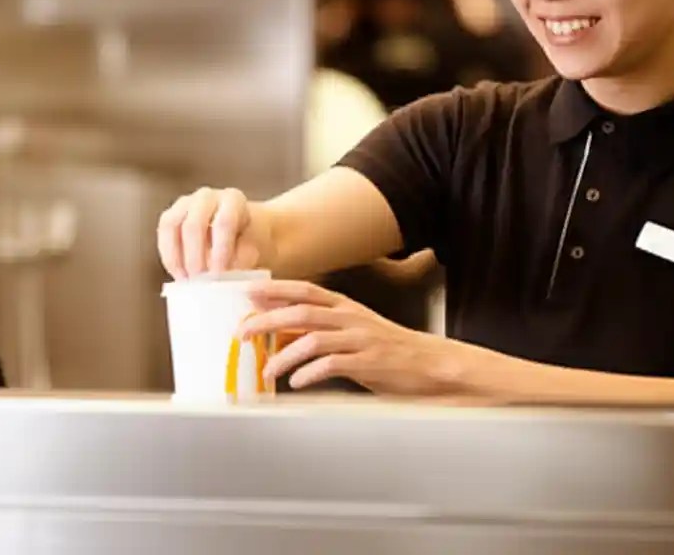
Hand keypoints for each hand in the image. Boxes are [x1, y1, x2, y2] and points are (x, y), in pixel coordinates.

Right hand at [156, 187, 275, 279]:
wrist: (236, 231)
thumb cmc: (246, 240)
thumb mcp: (252, 247)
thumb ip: (242, 258)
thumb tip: (227, 273)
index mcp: (232, 199)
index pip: (224, 222)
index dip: (220, 250)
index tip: (219, 275)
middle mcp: (207, 196)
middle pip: (193, 224)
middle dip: (195, 257)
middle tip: (200, 281)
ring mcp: (185, 203)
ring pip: (172, 225)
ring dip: (177, 258)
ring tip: (187, 281)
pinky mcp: (170, 215)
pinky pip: (163, 234)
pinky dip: (169, 257)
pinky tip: (179, 276)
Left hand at [237, 280, 468, 395]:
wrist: (430, 364)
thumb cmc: (388, 351)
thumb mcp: (352, 332)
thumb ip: (321, 329)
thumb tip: (282, 331)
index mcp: (346, 307)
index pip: (305, 290)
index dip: (275, 290)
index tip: (248, 293)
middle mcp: (351, 317)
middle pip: (301, 312)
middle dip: (267, 320)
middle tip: (243, 332)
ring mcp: (360, 339)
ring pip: (312, 338)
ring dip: (284, 354)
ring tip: (266, 370)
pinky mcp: (369, 362)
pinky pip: (332, 364)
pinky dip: (310, 373)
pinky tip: (297, 383)